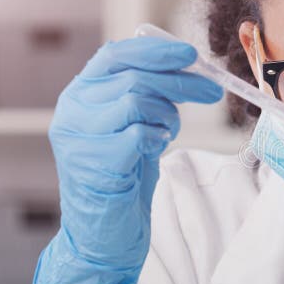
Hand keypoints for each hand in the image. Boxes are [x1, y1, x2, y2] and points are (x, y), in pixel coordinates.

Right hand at [32, 37, 222, 283]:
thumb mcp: (132, 124)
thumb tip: (187, 64)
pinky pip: (140, 133)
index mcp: (79, 95)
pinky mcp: (96, 162)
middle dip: (181, 82)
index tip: (191, 55)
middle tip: (212, 91)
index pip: (115, 55)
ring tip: (166, 133)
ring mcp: (79, 137)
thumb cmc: (124, 175)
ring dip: (167, 116)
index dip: (156, 50)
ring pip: (137, 101)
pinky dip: (158, 138)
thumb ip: (147, 94)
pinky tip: (154, 149)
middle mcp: (72, 111)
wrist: (103, 232)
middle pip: (134, 77)